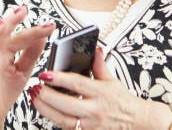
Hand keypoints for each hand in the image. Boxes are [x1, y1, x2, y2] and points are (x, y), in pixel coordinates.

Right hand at [0, 6, 54, 128]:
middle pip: (2, 33)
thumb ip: (31, 54)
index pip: (21, 36)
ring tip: (6, 23)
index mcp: (6, 51)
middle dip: (11, 20)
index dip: (35, 31)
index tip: (51, 25)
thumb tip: (43, 36)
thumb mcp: (23, 71)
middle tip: (23, 10)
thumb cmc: (4, 91)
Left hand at [31, 47, 158, 128]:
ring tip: (35, 100)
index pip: (77, 84)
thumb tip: (95, 50)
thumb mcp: (113, 80)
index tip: (46, 73)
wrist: (135, 121)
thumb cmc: (122, 101)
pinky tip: (46, 113)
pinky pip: (68, 129)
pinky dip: (55, 121)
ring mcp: (90, 124)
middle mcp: (95, 110)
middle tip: (36, 88)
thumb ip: (100, 65)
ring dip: (46, 110)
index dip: (60, 79)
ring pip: (63, 120)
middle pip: (67, 104)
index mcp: (101, 92)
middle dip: (48, 97)